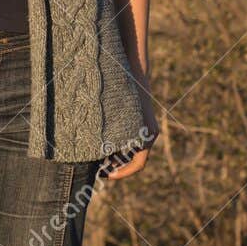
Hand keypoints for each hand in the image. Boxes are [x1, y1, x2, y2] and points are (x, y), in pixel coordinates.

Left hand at [105, 65, 158, 182]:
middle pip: (135, 160)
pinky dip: (120, 145)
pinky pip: (133, 140)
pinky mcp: (142, 122)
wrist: (135, 70)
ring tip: (97, 157)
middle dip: (117, 167)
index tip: (105, 175)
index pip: (138, 165)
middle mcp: (150, 134)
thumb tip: (96, 157)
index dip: (121, 174)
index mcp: (146, 135)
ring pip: (133, 150)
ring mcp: (148, 128)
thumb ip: (107, 137)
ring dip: (117, 156)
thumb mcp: (112, 119)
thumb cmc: (122, 92)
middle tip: (98, 170)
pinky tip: (102, 142)